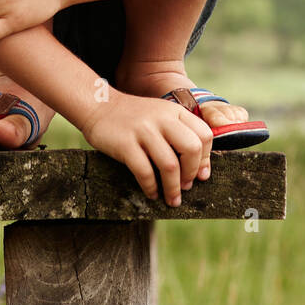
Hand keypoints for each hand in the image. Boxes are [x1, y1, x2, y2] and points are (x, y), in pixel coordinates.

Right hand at [83, 93, 213, 205]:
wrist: (99, 106)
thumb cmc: (134, 117)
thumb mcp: (161, 115)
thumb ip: (180, 132)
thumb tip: (200, 169)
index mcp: (175, 111)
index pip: (204, 135)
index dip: (206, 159)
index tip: (201, 175)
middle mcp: (162, 118)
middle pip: (191, 149)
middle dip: (192, 174)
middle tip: (186, 187)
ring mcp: (143, 130)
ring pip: (170, 165)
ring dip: (173, 188)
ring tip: (171, 199)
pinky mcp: (125, 144)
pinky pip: (145, 172)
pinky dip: (151, 188)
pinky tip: (152, 193)